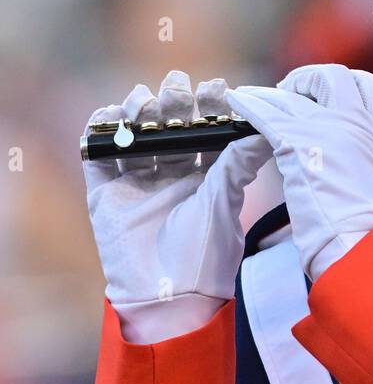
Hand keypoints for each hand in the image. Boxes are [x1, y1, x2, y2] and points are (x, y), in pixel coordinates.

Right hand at [83, 70, 272, 342]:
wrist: (168, 296)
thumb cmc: (205, 254)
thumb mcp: (226, 202)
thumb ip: (239, 163)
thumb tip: (264, 127)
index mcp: (204, 175)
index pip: (204, 130)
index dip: (208, 106)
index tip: (216, 88)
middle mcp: (170, 175)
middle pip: (169, 126)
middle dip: (173, 101)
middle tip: (179, 87)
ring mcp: (136, 183)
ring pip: (134, 134)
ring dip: (137, 110)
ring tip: (145, 102)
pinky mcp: (105, 195)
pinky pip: (97, 155)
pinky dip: (100, 131)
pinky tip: (111, 116)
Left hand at [224, 64, 372, 282]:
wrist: (352, 233)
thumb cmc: (362, 216)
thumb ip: (361, 149)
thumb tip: (346, 145)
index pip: (372, 87)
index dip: (352, 84)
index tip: (333, 91)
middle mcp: (354, 120)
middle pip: (334, 76)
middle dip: (310, 78)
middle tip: (294, 90)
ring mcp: (326, 127)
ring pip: (293, 95)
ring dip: (270, 93)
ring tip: (253, 93)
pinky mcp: (297, 141)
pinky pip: (268, 114)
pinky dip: (250, 106)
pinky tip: (238, 101)